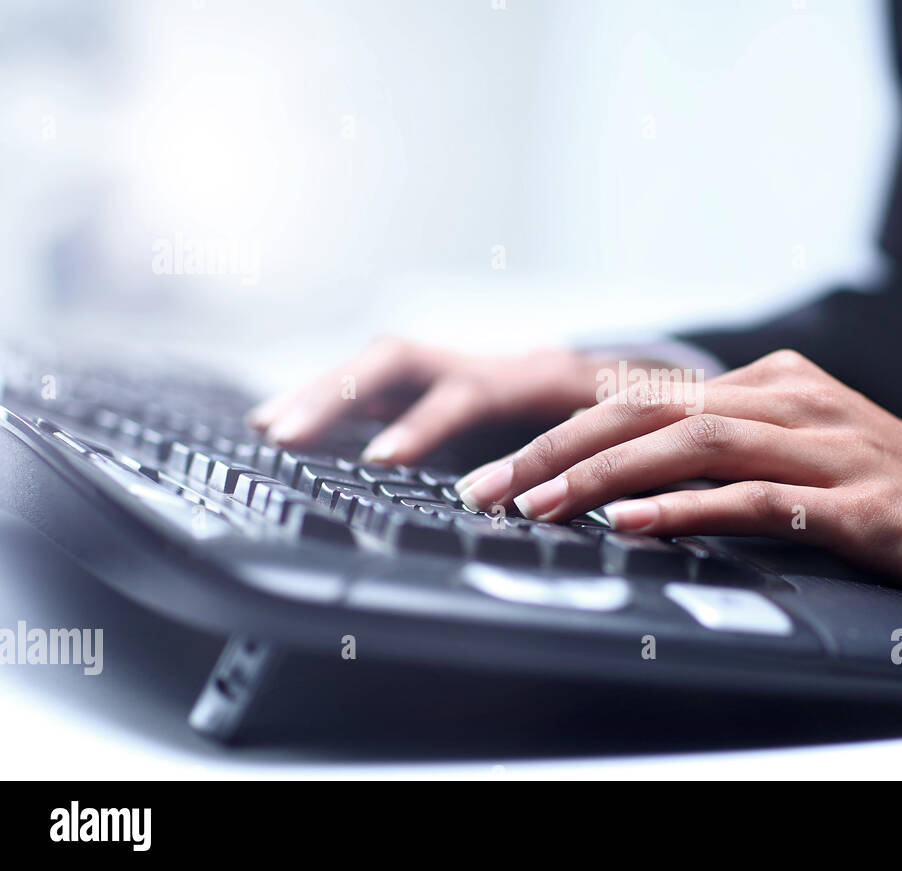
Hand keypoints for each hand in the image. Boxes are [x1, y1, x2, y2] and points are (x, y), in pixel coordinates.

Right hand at [247, 336, 613, 463]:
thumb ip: (593, 466)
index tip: (382, 461)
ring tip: (268, 430)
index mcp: (535, 378)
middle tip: (284, 436)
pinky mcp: (438, 385)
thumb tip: (561, 498)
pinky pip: (375, 385)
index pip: (469, 392)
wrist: (631, 387)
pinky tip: (280, 424)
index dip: (424, 424)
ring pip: (378, 367)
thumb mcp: (625, 444)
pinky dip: (329, 401)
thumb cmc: (630, 425)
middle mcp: (486, 363)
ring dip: (320, 395)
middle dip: (339, 396)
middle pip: (401, 361)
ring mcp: (457, 368)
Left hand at [456, 349, 901, 635]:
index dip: (562, 433)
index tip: (499, 472)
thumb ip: (732, 468)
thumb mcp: (808, 470)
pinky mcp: (861, 501)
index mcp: (775, 388)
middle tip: (486, 489)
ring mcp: (830, 446)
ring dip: (603, 472)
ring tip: (537, 506)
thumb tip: (633, 497)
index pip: (646, 400)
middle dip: (556, 448)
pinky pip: (758, 498)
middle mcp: (795, 402)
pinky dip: (688, 508)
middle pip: (649, 410)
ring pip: (692, 440)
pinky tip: (634, 524)